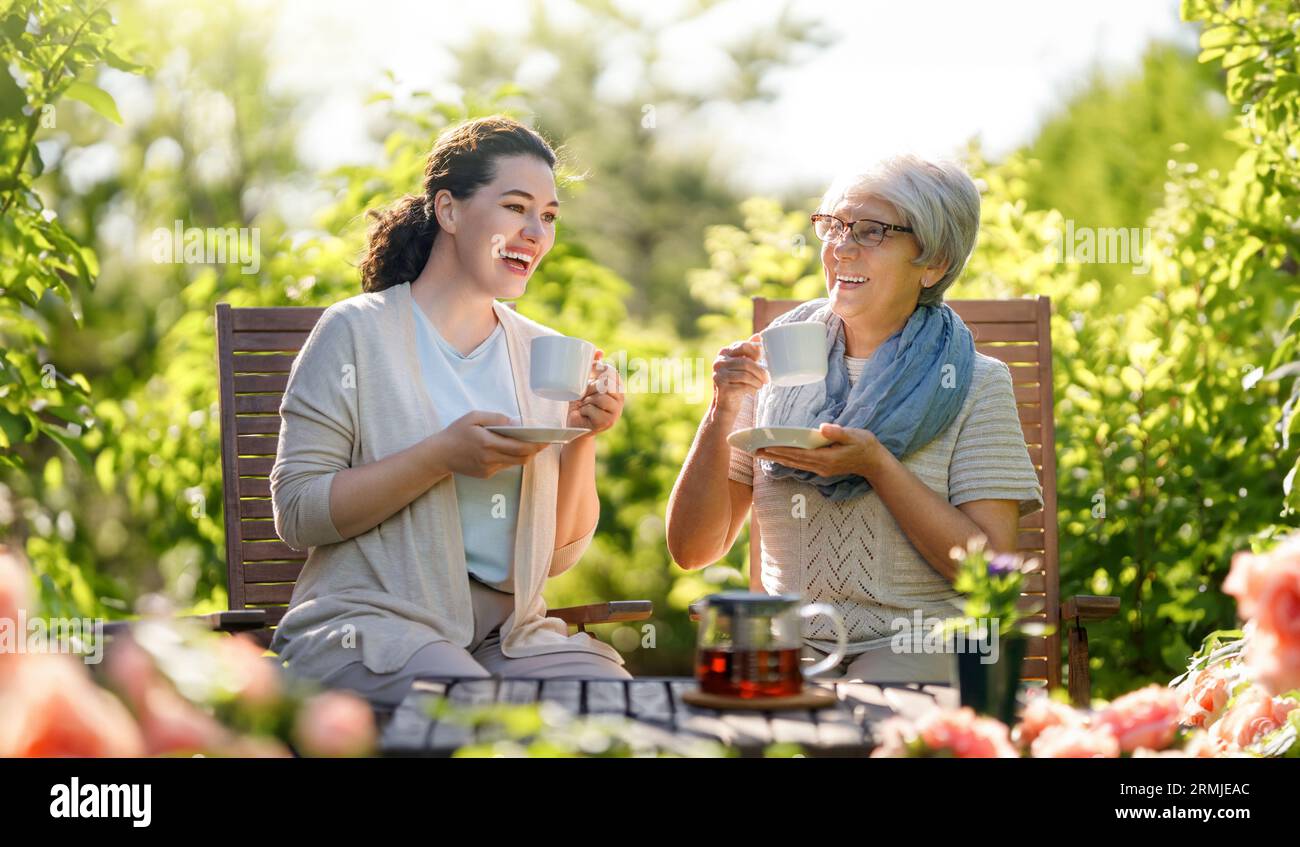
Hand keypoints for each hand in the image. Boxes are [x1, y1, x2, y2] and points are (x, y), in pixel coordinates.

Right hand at [430, 410, 550, 478]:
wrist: (439, 454)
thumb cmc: (456, 432)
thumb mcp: (474, 417)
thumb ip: (496, 418)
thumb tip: (516, 423)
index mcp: (488, 443)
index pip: (519, 447)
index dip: (535, 445)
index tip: (546, 440)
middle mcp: (490, 458)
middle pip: (521, 458)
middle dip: (534, 451)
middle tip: (543, 443)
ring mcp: (488, 469)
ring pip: (514, 463)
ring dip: (523, 455)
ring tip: (529, 444)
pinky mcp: (486, 475)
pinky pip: (504, 466)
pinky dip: (509, 458)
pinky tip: (508, 450)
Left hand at [566, 350, 623, 435]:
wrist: (573, 423)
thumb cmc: (579, 401)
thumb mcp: (584, 381)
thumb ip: (592, 366)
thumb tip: (600, 351)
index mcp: (617, 386)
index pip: (612, 373)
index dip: (599, 371)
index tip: (589, 375)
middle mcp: (620, 399)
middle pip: (606, 384)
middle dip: (591, 387)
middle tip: (583, 394)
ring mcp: (616, 412)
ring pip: (600, 397)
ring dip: (587, 400)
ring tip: (584, 405)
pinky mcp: (608, 422)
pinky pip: (593, 409)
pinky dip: (584, 411)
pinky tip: (584, 414)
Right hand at [711, 334, 768, 414]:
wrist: (726, 404)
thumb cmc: (737, 382)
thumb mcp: (743, 365)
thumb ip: (749, 351)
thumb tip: (758, 335)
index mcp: (724, 353)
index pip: (743, 346)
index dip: (756, 352)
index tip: (763, 360)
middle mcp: (719, 362)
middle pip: (746, 362)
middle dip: (760, 371)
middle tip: (767, 378)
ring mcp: (718, 374)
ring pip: (745, 375)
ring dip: (757, 381)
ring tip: (761, 385)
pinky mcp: (721, 387)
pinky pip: (743, 386)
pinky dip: (752, 389)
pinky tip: (753, 391)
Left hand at [756, 423, 886, 479]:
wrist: (875, 463)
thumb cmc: (865, 445)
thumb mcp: (854, 435)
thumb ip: (838, 432)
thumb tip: (822, 428)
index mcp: (826, 458)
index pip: (798, 454)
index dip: (781, 450)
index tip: (766, 447)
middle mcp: (821, 466)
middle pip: (792, 460)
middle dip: (773, 455)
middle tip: (754, 450)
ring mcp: (821, 469)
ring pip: (794, 464)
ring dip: (777, 458)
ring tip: (761, 453)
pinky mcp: (822, 468)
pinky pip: (801, 464)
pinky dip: (788, 460)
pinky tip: (779, 456)